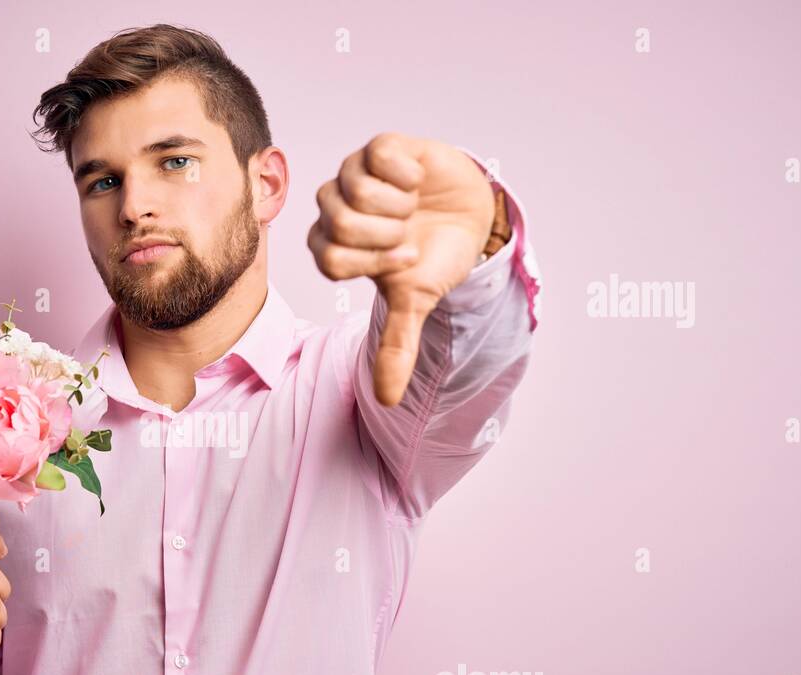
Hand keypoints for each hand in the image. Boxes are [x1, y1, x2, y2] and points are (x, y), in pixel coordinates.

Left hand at [307, 134, 495, 405]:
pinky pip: (379, 154)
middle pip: (338, 224)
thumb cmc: (432, 256)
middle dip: (385, 235)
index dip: (372, 262)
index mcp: (333, 246)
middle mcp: (336, 208)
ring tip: (413, 208)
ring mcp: (355, 174)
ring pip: (355, 190)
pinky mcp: (381, 148)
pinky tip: (418, 181)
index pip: (330, 259)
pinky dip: (406, 173)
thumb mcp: (414, 301)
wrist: (470, 217)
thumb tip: (387, 400)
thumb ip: (396, 346)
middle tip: (409, 234)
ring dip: (397, 206)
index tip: (404, 259)